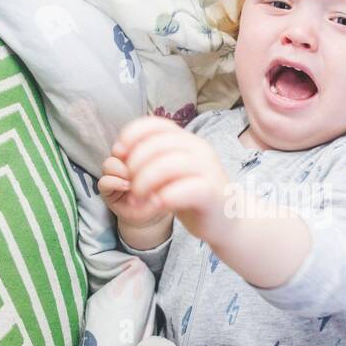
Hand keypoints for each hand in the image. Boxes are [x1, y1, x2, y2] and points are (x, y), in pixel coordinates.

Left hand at [108, 114, 230, 243]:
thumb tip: (119, 154)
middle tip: (129, 185)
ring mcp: (208, 170)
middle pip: (158, 145)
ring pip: (169, 164)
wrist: (227, 222)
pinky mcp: (212, 193)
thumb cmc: (192, 197)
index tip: (119, 153)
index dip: (131, 134)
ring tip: (137, 198)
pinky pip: (186, 189)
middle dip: (134, 165)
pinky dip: (165, 197)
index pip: (156, 124)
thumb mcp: (168, 173)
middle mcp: (199, 149)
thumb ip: (150, 161)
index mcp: (187, 140)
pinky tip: (157, 206)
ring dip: (145, 181)